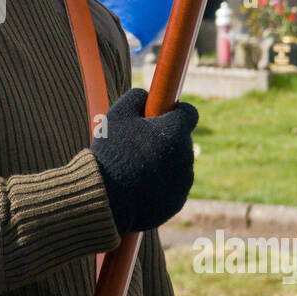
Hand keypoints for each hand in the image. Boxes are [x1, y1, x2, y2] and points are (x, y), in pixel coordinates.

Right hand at [89, 88, 197, 233]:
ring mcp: (184, 180)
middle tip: (137, 145)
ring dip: (162, 162)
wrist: (107, 198)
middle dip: (164, 140)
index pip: (189, 113)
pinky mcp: (178, 200)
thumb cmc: (111, 153)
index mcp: (175, 131)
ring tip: (133, 169)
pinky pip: (172, 186)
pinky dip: (159, 184)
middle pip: (181, 140)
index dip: (175, 111)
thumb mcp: (117, 115)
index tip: (161, 115)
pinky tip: (138, 187)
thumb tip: (147, 94)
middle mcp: (186, 155)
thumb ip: (136, 97)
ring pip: (177, 164)